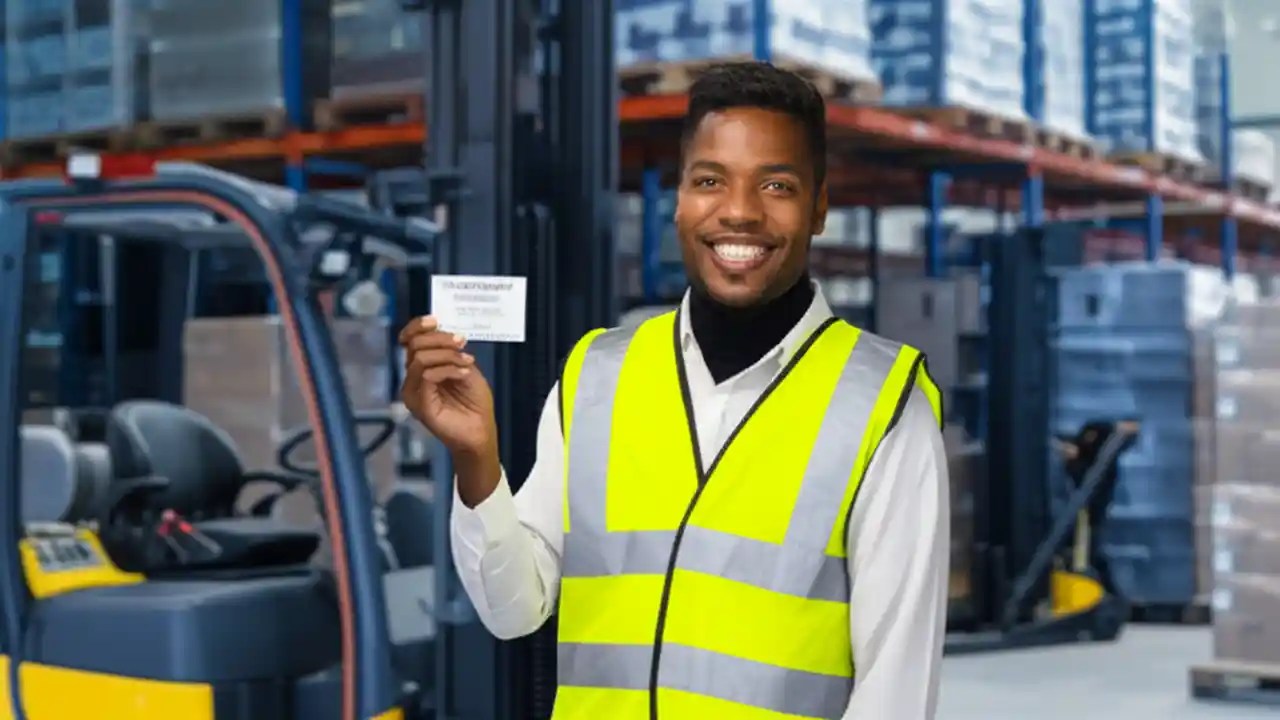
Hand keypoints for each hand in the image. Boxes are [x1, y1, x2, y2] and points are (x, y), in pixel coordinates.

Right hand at [398, 316, 497, 458]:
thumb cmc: (475, 403)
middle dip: (440, 339)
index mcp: (422, 367)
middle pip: (414, 345)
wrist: (480, 432)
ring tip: (466, 363)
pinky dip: (447, 369)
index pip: (409, 340)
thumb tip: (445, 333)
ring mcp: (413, 391)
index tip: (436, 321)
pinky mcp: (419, 403)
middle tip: (461, 343)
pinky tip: (463, 374)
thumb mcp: (466, 368)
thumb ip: (452, 352)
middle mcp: (413, 378)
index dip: (417, 326)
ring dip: (447, 355)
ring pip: (419, 358)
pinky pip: (427, 376)